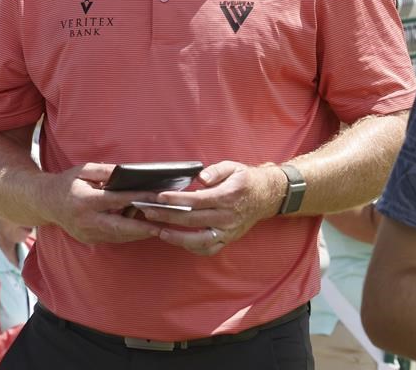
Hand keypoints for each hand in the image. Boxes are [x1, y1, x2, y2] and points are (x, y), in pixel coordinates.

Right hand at [44, 163, 162, 244]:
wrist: (45, 203)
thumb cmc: (67, 182)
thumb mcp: (83, 170)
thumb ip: (105, 172)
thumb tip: (128, 173)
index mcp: (84, 201)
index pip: (116, 200)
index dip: (137, 198)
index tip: (156, 196)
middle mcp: (86, 221)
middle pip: (120, 227)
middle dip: (143, 227)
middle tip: (163, 226)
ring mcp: (87, 234)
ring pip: (119, 236)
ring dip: (139, 233)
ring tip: (159, 227)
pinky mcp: (90, 240)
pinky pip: (113, 238)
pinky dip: (128, 234)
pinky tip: (142, 229)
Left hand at [137, 161, 284, 255]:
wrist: (267, 196)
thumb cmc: (245, 180)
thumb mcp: (232, 167)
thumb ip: (215, 171)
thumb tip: (201, 177)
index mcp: (227, 196)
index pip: (197, 200)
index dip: (176, 200)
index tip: (159, 197)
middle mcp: (228, 217)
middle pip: (193, 220)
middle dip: (167, 216)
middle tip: (147, 211)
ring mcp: (228, 231)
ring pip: (199, 240)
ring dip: (176, 237)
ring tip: (158, 231)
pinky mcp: (228, 239)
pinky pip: (208, 248)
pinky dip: (192, 247)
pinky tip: (176, 240)